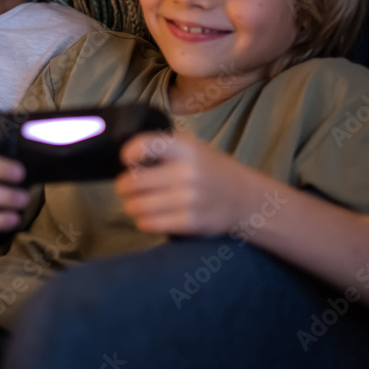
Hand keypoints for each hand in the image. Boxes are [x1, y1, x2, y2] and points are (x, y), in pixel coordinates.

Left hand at [115, 131, 274, 235]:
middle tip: (126, 188)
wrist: (245, 199)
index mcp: (186, 148)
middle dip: (123, 187)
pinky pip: (150, 223)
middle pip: (133, 182)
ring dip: (131, 206)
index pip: (146, 145)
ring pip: (137, 206)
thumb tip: (125, 160)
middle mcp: (188, 172)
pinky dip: (143, 221)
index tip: (127, 161)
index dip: (129, 154)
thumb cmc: (210, 170)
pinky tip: (147, 217)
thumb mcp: (192, 148)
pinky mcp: (191, 222)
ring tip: (135, 204)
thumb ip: (162, 149)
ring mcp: (190, 199)